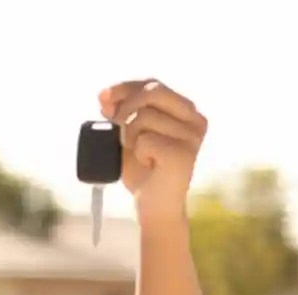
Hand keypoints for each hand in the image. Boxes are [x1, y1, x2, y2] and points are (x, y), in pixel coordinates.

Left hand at [99, 79, 207, 225]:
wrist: (154, 206)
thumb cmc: (143, 170)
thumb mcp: (128, 135)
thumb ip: (120, 114)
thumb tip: (104, 96)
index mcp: (186, 111)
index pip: (154, 84)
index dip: (125, 87)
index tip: (102, 96)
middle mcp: (195, 120)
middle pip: (152, 91)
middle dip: (124, 108)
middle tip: (116, 129)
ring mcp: (192, 137)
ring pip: (143, 118)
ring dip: (129, 138)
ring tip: (141, 156)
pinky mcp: (184, 154)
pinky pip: (145, 140)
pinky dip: (137, 153)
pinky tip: (148, 165)